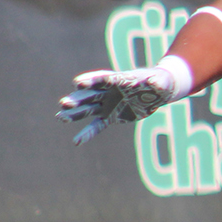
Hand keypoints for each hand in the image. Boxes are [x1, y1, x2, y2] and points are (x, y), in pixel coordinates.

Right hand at [57, 63, 185, 144]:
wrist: (156, 92)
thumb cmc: (158, 83)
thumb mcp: (160, 82)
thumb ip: (157, 82)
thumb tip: (157, 83)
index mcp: (118, 79)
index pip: (102, 79)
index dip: (91, 81)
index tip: (78, 83)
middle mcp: (108, 91)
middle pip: (90, 95)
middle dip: (78, 99)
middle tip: (64, 103)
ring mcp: (107, 104)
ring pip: (88, 110)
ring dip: (75, 114)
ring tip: (61, 117)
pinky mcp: (110, 117)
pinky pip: (97, 126)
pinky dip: (87, 133)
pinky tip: (76, 142)